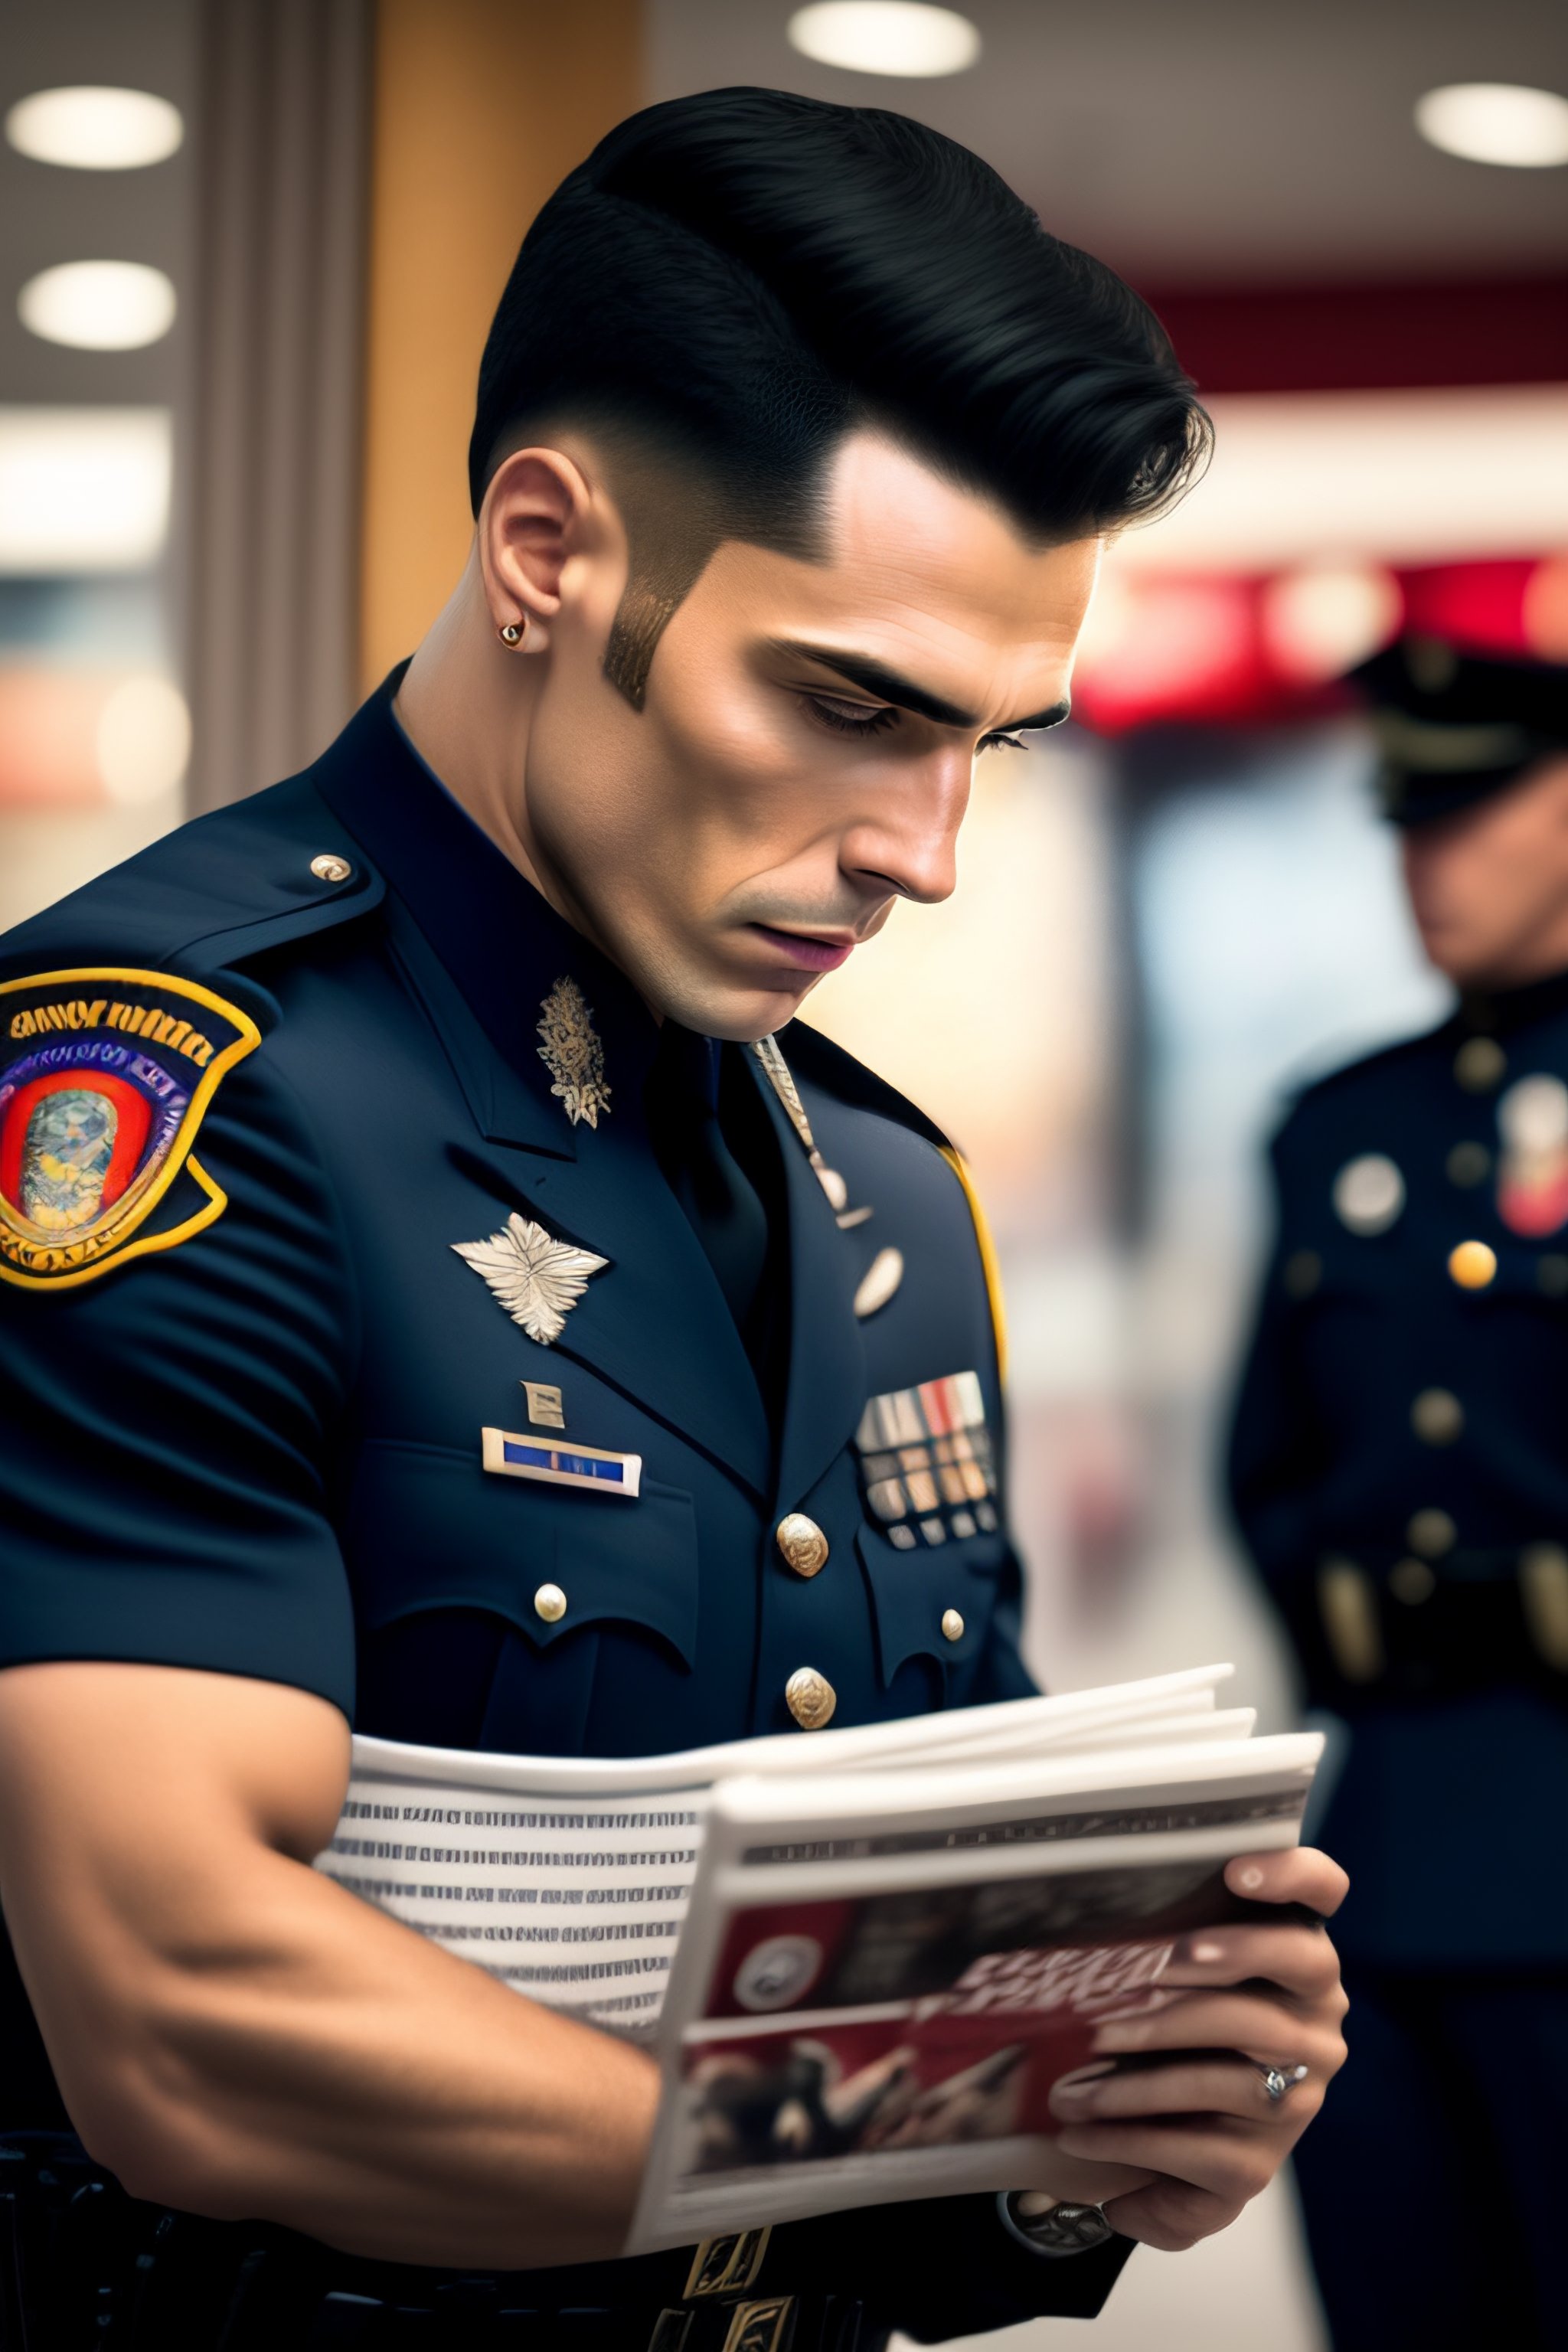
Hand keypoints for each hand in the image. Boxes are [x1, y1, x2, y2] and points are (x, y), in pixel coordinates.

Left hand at [1045, 1846, 1349, 2252]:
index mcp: (1293, 1955)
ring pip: (1230, 2077)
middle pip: (1280, 1980)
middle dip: (1206, 1970)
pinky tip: (1078, 2135)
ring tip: (1067, 2088)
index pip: (1322, 1892)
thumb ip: (1149, 1937)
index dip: (1292, 1874)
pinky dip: (1130, 2140)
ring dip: (1139, 2081)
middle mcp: (1314, 2020)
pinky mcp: (1260, 2164)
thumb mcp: (1159, 1978)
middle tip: (1139, 1974)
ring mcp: (1298, 2095)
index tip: (1238, 1870)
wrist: (1163, 2143)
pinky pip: (1199, 2149)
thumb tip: (1079, 1902)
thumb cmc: (1158, 2027)